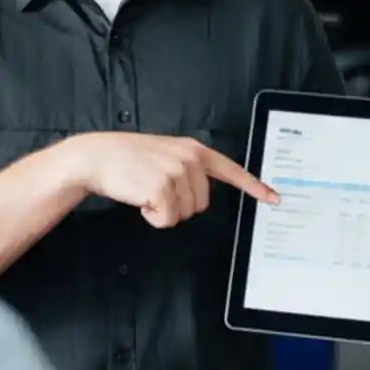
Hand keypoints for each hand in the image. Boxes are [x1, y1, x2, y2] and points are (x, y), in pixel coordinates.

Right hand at [62, 132, 279, 228]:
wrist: (95, 157)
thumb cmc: (126, 159)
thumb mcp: (163, 154)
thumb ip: (186, 167)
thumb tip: (199, 194)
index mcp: (193, 150)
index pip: (231, 170)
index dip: (254, 187)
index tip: (273, 198)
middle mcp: (189, 159)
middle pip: (201, 204)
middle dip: (178, 205)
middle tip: (154, 189)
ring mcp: (176, 172)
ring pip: (185, 214)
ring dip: (163, 211)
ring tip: (144, 190)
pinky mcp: (162, 188)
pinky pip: (167, 220)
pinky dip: (152, 217)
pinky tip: (138, 199)